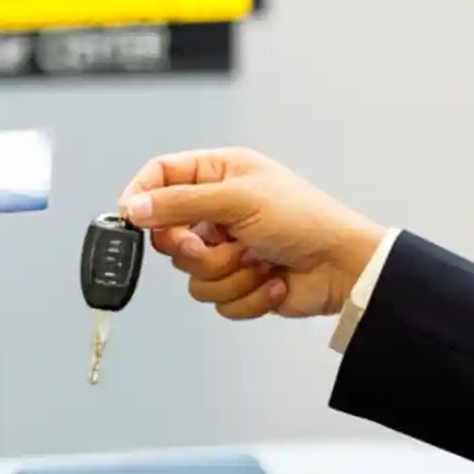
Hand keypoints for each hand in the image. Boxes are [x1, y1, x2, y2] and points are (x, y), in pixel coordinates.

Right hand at [118, 148, 384, 318]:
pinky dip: (245, 294)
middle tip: (220, 242)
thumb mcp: (237, 200)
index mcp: (218, 174)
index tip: (130, 218)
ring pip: (191, 274)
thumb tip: (134, 207)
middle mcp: (217, 210)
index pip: (160, 176)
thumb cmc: (305, 220)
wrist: (343, 269)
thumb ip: (180, 203)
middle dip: (196, 248)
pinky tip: (272, 278)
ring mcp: (226, 248)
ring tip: (260, 260)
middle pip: (168, 234)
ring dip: (228, 273)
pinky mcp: (236, 282)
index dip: (141, 196)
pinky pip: (215, 299)